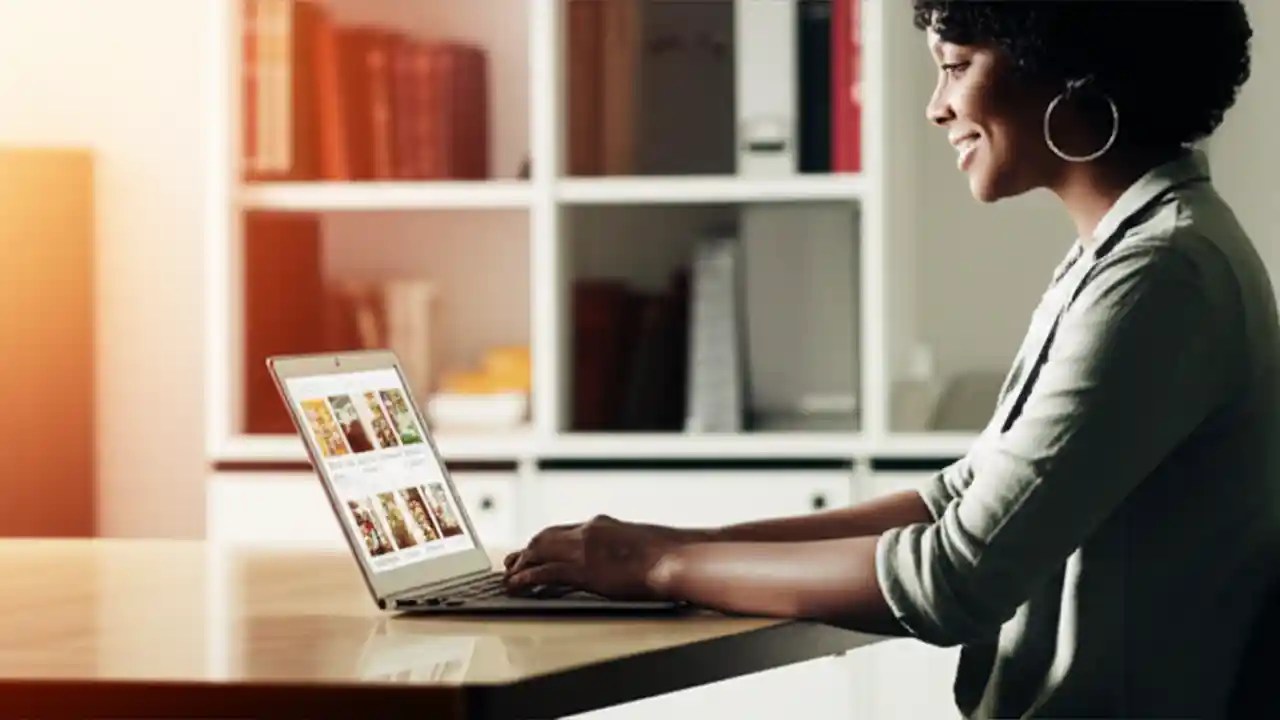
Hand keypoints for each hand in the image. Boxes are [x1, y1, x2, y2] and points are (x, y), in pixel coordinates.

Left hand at [503, 515, 683, 599]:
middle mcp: (588, 531)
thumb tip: (620, 559)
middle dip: (526, 551)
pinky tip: (516, 586)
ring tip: (509, 578)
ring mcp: (584, 549)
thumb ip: (621, 548)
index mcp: (602, 525)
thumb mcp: (640, 543)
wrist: (677, 558)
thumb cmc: (669, 554)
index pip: (564, 530)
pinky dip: (526, 578)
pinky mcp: (584, 570)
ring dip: (520, 565)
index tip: (533, 549)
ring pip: (539, 552)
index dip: (544, 541)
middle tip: (512, 563)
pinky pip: (545, 573)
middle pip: (545, 538)